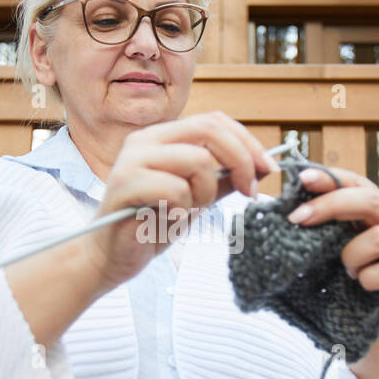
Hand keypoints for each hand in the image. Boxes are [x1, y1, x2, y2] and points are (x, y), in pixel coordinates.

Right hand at [79, 112, 279, 290]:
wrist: (111, 257)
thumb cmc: (150, 226)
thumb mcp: (197, 199)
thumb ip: (223, 180)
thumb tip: (263, 166)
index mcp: (162, 137)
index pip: (214, 121)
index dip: (247, 142)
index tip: (268, 169)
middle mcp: (145, 140)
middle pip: (210, 130)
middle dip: (241, 161)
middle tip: (249, 191)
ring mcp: (133, 159)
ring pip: (198, 160)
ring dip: (206, 192)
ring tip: (188, 211)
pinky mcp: (125, 183)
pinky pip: (177, 189)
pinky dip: (182, 209)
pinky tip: (167, 219)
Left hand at [284, 165, 378, 311]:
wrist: (372, 321)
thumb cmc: (348, 278)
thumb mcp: (331, 247)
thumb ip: (319, 225)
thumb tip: (288, 206)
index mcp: (376, 211)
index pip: (357, 183)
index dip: (331, 178)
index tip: (301, 179)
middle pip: (372, 201)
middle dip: (332, 205)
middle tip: (298, 218)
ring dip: (353, 255)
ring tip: (346, 270)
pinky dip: (369, 279)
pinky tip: (363, 285)